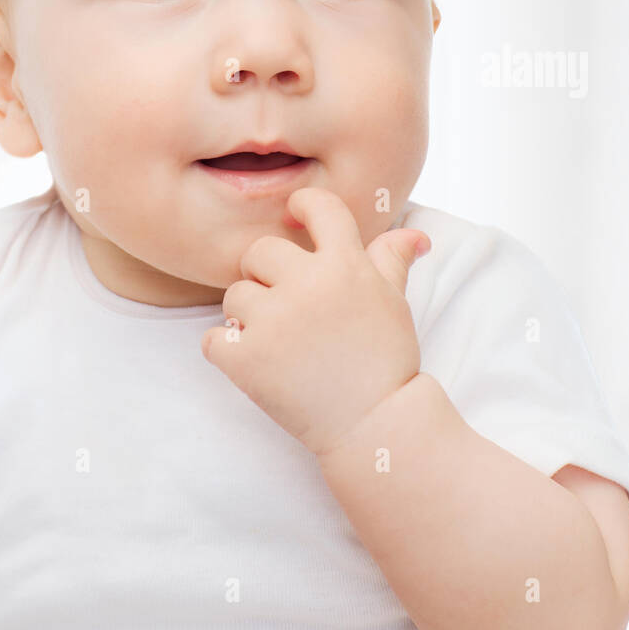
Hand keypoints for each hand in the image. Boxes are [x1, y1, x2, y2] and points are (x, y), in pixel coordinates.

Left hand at [200, 185, 430, 456]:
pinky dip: (228, 351)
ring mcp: (274, 322)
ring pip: (234, 295)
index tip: (295, 217)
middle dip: (267, 274)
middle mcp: (307, 285)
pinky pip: (214, 339)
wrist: (375, 423)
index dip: (302, 206)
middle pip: (260, 251)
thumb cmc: (387, 359)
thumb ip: (392, 259)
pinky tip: (255, 363)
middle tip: (287, 305)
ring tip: (278, 341)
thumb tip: (414, 236)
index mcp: (346, 264)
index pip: (317, 206)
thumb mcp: (395, 301)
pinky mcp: (246, 360)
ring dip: (248, 315)